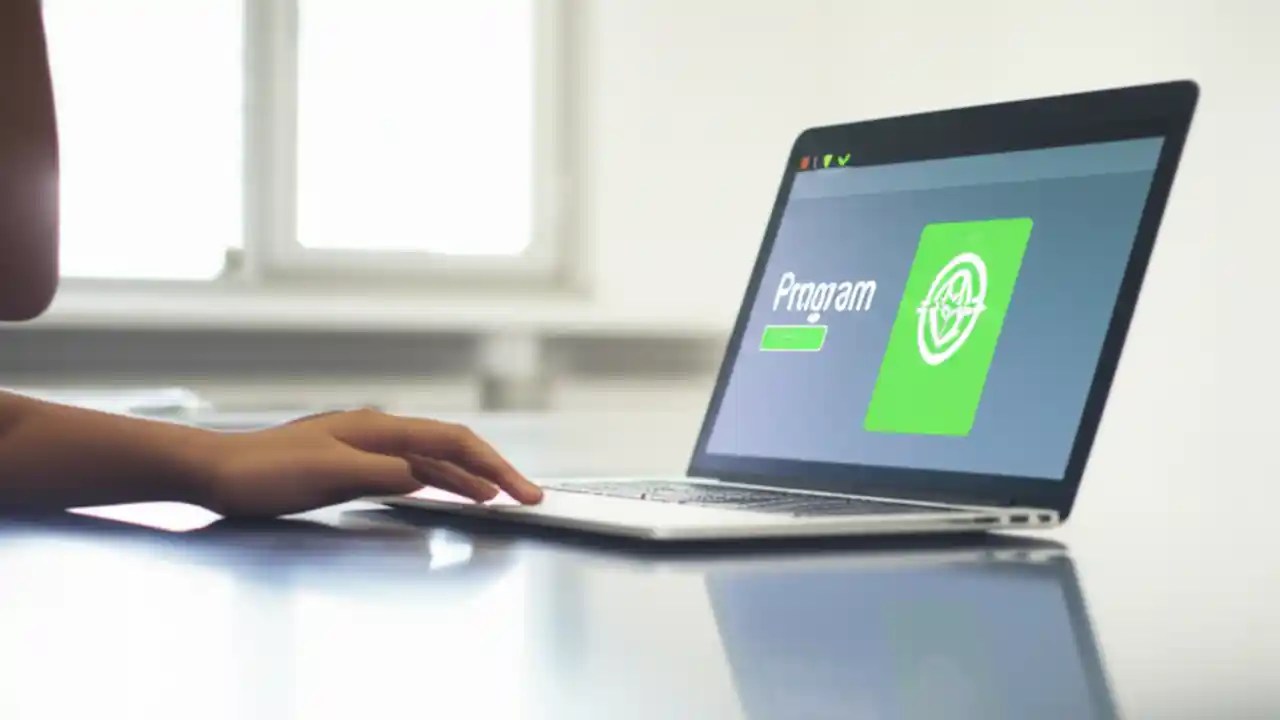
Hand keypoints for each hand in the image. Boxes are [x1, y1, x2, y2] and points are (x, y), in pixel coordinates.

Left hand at [198, 409, 541, 517]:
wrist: (216, 472)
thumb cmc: (264, 472)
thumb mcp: (328, 474)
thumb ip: (384, 473)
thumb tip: (430, 475)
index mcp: (377, 429)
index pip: (452, 443)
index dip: (494, 466)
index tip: (523, 492)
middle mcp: (379, 432)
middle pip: (452, 446)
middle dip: (495, 469)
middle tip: (530, 496)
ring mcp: (368, 448)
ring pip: (435, 460)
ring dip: (471, 478)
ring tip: (503, 497)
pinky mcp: (355, 466)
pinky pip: (413, 472)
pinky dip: (441, 484)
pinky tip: (452, 495)